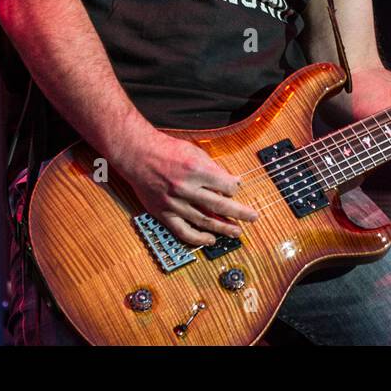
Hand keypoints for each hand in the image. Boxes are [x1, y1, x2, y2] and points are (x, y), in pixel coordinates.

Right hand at [113, 127, 258, 246]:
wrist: (138, 155)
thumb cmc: (167, 150)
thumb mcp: (195, 152)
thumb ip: (215, 168)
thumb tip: (234, 182)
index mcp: (196, 169)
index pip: (226, 186)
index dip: (235, 188)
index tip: (237, 189)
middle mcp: (185, 188)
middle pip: (220, 205)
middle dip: (240, 213)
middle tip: (253, 217)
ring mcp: (174, 203)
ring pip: (204, 221)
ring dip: (223, 228)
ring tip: (237, 232)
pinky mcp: (163, 213)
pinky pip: (183, 231)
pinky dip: (199, 238)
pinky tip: (211, 239)